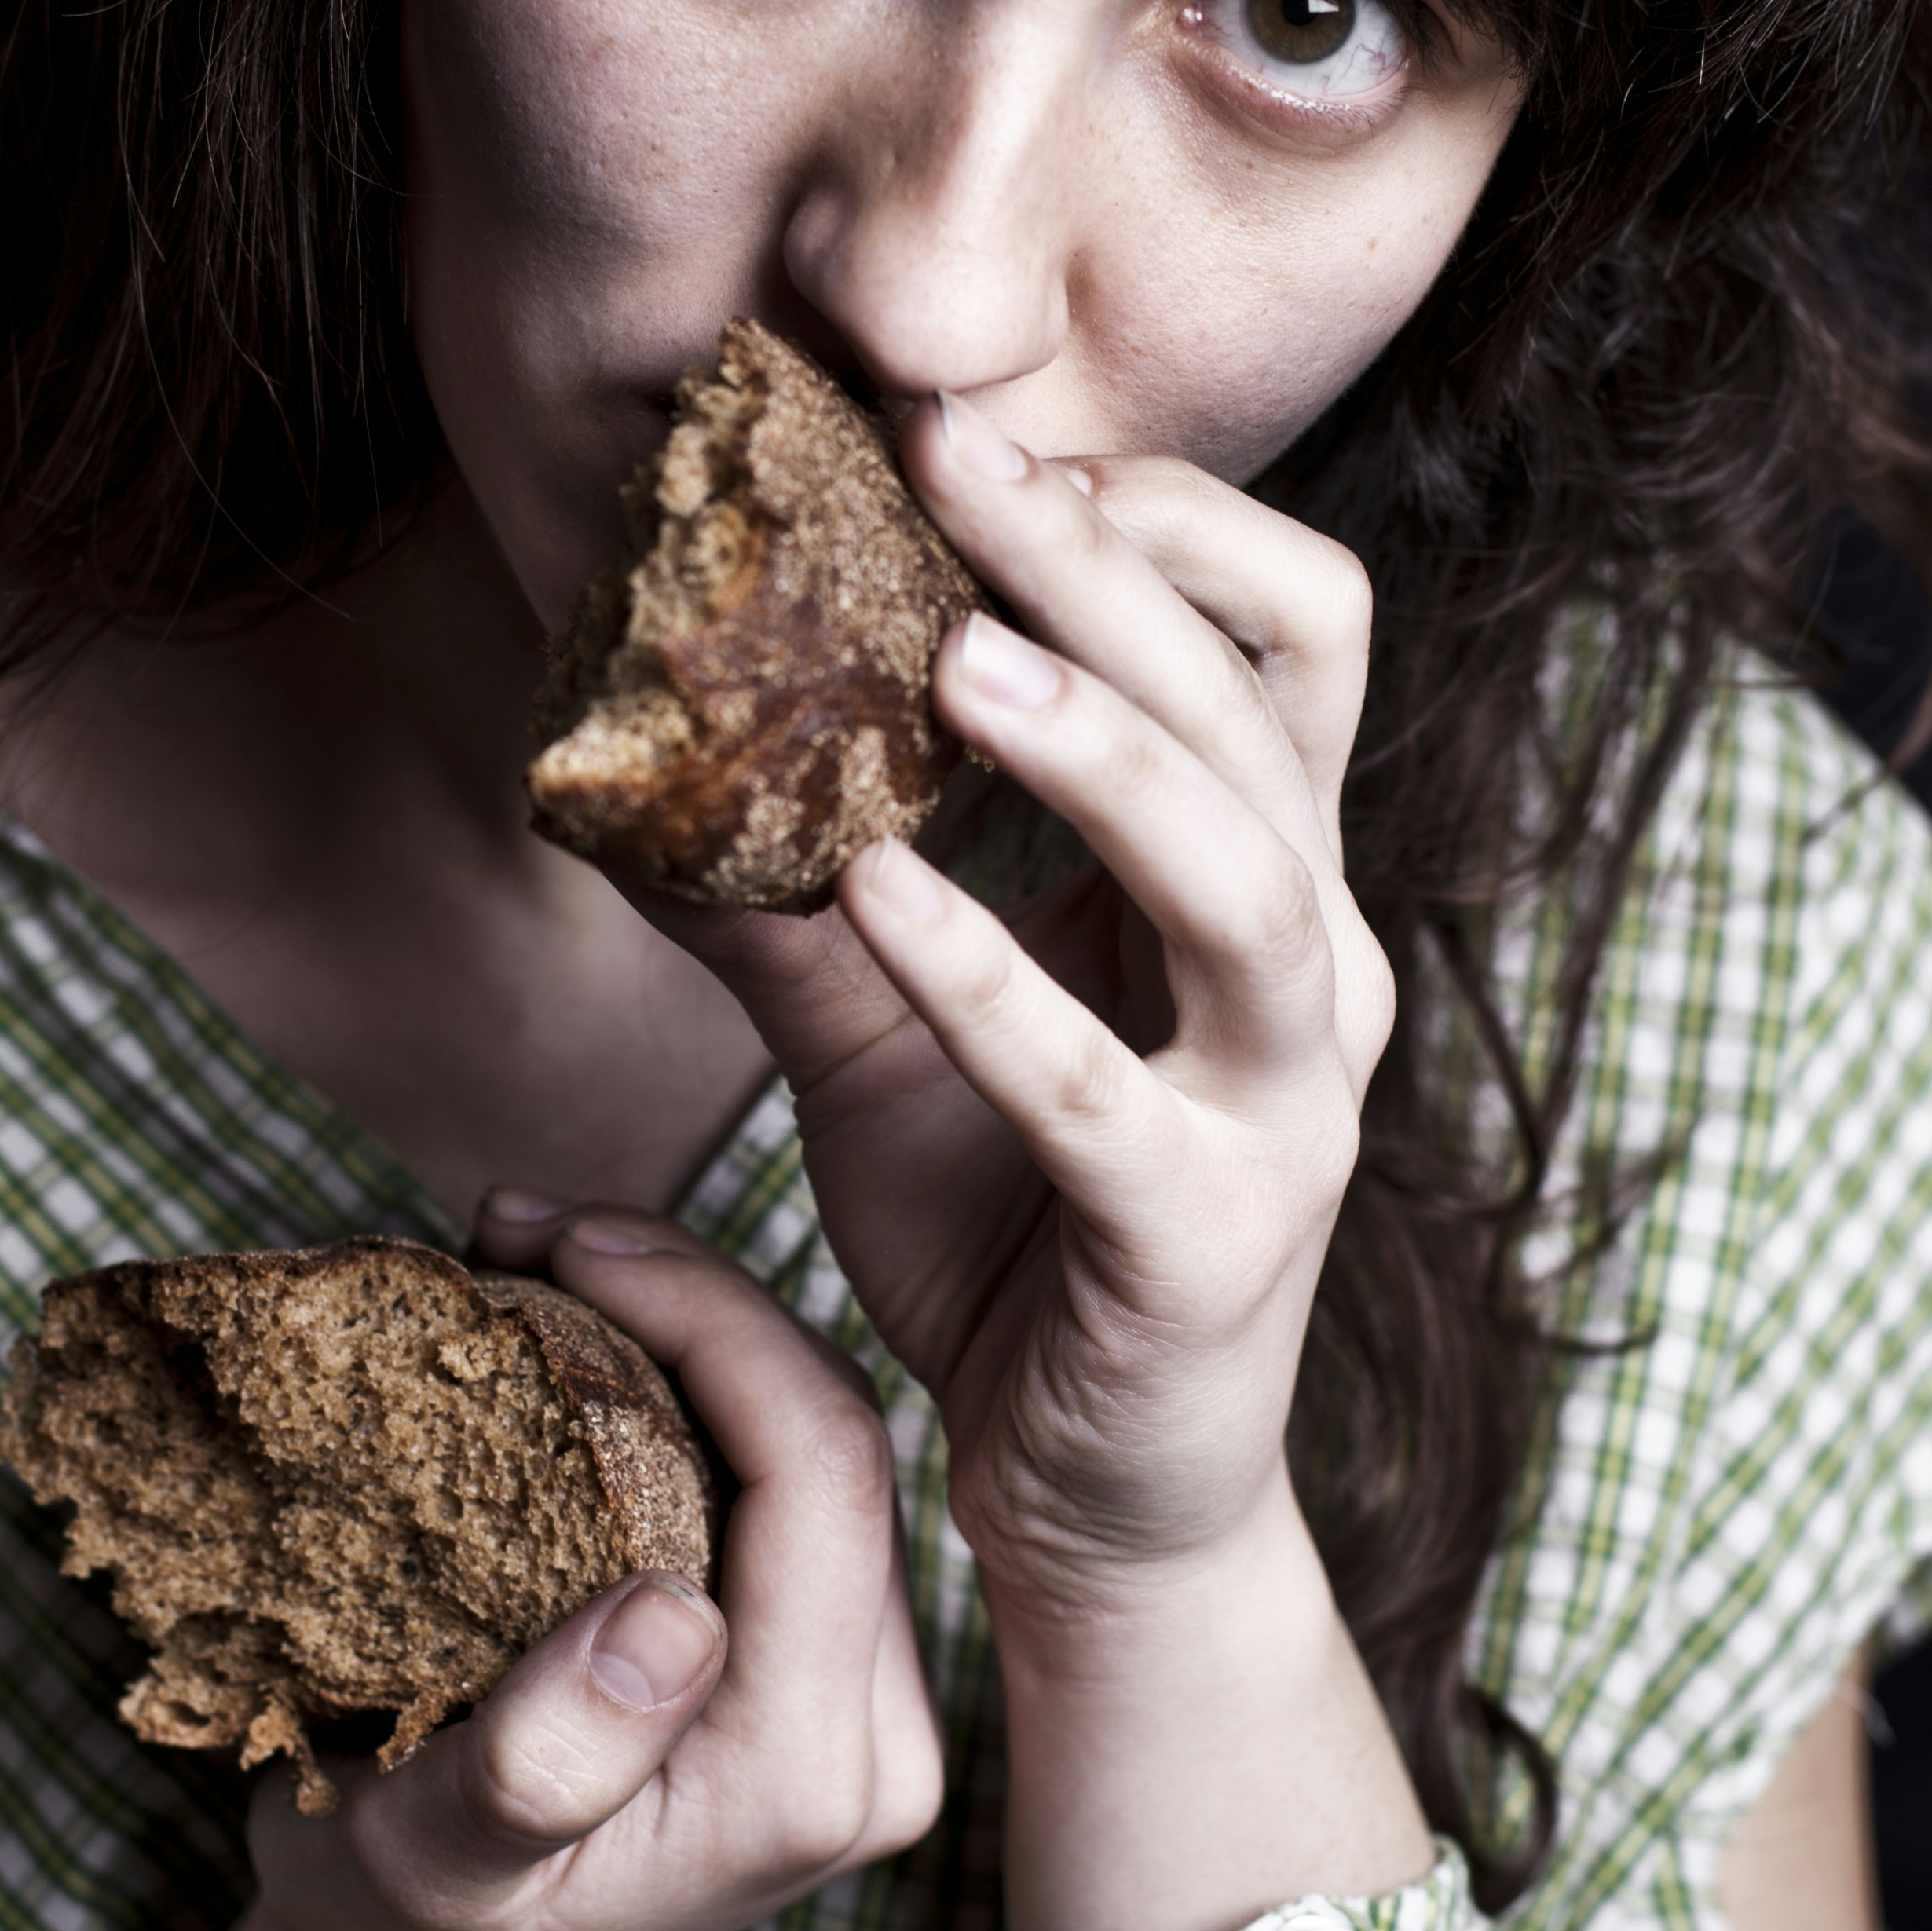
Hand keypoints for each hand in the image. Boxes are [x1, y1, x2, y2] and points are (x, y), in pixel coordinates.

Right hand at [111, 1225, 940, 1930]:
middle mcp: (880, 1738)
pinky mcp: (815, 1664)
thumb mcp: (438, 1859)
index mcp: (816, 1775)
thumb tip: (671, 1613)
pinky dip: (678, 1384)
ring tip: (532, 1248)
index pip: (820, 1475)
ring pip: (810, 1440)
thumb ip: (550, 1761)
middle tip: (528, 1220)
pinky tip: (571, 1320)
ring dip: (681, 1327)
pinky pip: (775, 1479)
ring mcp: (860, 1699)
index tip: (563, 1237)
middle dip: (689, 1297)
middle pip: (835, 1438)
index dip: (710, 1321)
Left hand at [663, 406, 1394, 1624]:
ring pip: (1241, 875)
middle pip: (1267, 700)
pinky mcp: (1212, 1234)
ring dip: (1100, 749)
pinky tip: (871, 898)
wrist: (1094, 1498)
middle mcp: (1313, 962)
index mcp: (1266, 879)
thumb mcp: (885, 1029)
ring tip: (947, 663)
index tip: (971, 432)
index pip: (1287, 629)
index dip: (1160, 515)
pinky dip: (990, 983)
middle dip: (1110, 563)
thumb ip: (792, 886)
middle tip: (949, 449)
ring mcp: (1285, 1102)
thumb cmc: (1009, 1235)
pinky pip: (1103, 1092)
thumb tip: (618, 744)